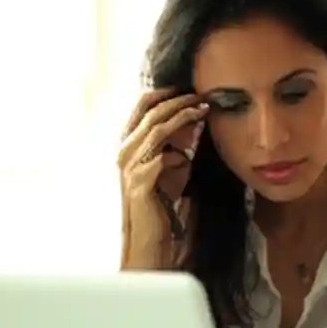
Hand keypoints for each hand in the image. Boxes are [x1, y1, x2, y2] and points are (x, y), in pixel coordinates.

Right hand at [118, 90, 207, 205]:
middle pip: (151, 114)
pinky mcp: (140, 184)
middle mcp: (125, 152)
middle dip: (178, 102)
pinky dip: (176, 157)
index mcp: (129, 144)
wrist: (148, 237)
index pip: (141, 107)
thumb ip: (175, 144)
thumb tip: (194, 123)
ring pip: (156, 132)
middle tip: (200, 98)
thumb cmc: (160, 201)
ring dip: (181, 118)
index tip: (188, 90)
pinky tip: (186, 160)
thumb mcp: (169, 166)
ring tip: (202, 111)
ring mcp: (130, 168)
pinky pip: (161, 160)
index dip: (165, 94)